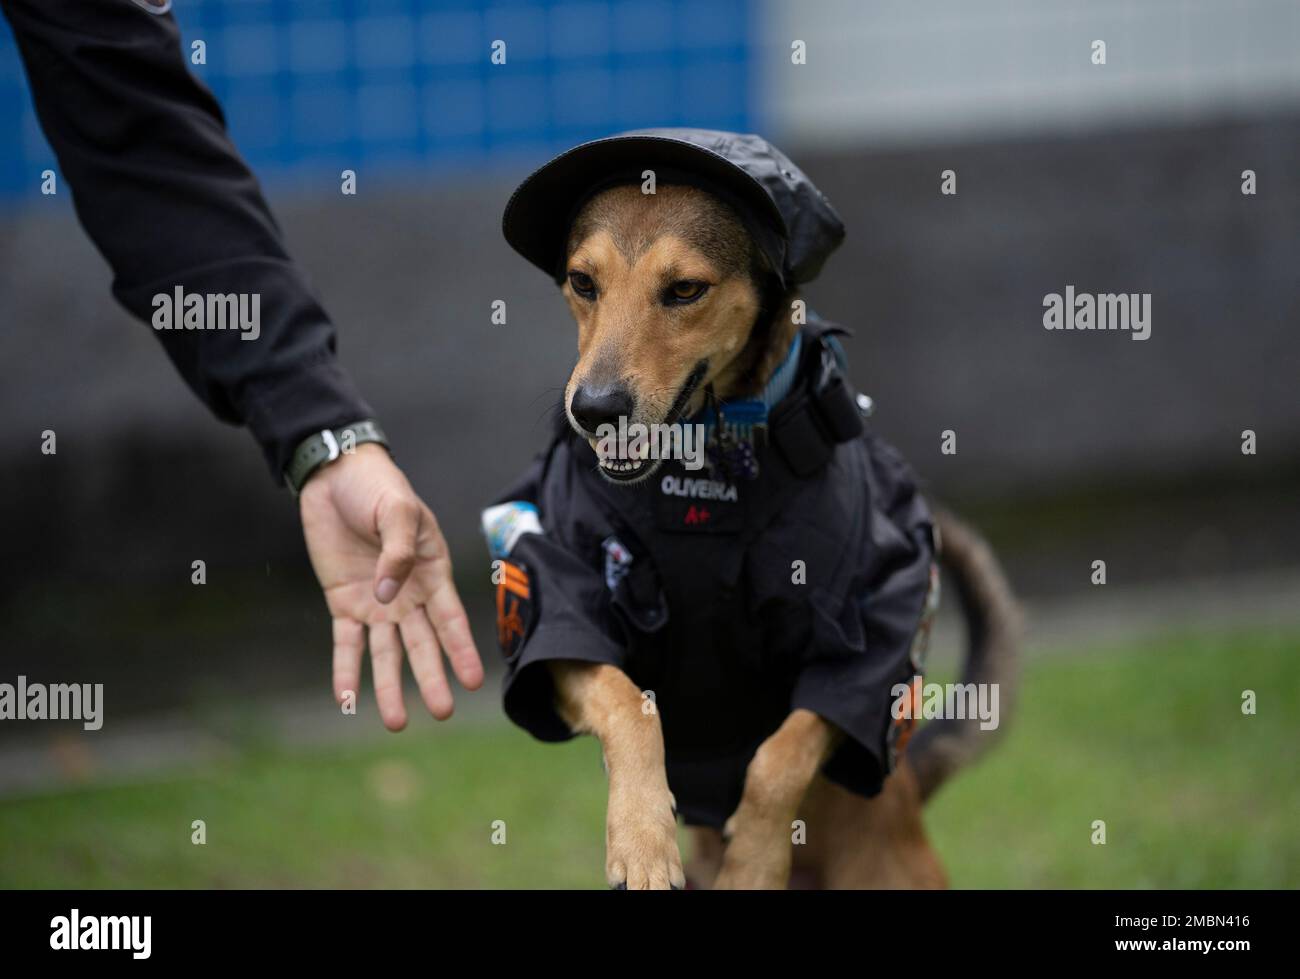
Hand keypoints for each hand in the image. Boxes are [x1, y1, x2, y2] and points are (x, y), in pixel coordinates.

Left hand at [299, 443, 482, 729]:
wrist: (336, 478)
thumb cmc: (379, 488)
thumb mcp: (399, 510)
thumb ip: (398, 553)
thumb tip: (388, 596)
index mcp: (431, 572)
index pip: (450, 619)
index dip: (461, 650)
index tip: (473, 681)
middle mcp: (408, 596)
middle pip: (422, 645)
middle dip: (431, 679)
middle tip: (442, 713)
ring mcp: (377, 603)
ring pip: (386, 654)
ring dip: (390, 687)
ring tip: (396, 722)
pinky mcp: (345, 603)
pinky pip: (346, 643)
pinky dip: (346, 671)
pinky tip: (346, 699)